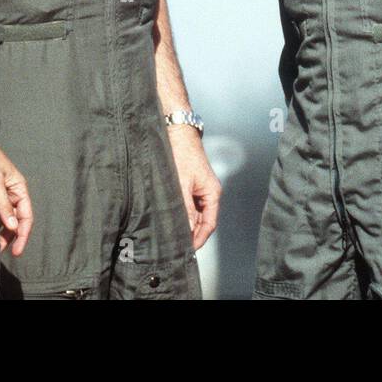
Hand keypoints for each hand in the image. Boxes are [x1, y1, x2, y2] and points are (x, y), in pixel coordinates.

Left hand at [0, 142, 32, 256]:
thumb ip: (3, 204)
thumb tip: (12, 227)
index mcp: (19, 189)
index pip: (26, 216)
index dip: (23, 234)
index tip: (17, 250)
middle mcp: (14, 194)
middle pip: (17, 221)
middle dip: (12, 238)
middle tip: (1, 252)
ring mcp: (4, 196)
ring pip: (7, 220)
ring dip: (3, 234)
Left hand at [167, 124, 221, 249]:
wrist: (176, 131)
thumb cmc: (182, 152)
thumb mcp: (182, 184)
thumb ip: (185, 208)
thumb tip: (186, 229)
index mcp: (212, 193)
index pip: (209, 224)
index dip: (199, 238)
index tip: (188, 250)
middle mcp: (207, 193)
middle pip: (202, 221)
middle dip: (191, 234)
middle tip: (176, 246)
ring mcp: (198, 189)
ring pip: (193, 214)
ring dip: (184, 224)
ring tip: (171, 235)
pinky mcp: (188, 185)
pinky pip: (187, 205)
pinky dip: (180, 213)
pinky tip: (169, 218)